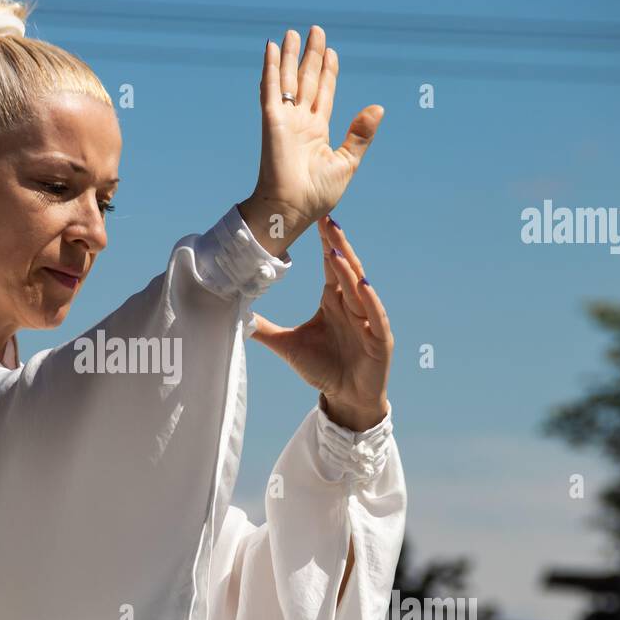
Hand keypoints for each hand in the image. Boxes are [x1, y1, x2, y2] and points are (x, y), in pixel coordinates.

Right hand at [239, 26, 384, 254]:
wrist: (292, 208)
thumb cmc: (317, 194)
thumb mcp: (347, 161)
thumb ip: (360, 134)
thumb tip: (378, 108)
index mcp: (317, 132)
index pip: (324, 94)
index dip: (328, 72)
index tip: (331, 52)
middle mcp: (300, 122)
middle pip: (307, 80)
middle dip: (311, 55)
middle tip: (315, 30)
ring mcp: (285, 119)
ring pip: (288, 79)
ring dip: (289, 56)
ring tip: (292, 33)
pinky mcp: (272, 120)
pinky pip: (271, 88)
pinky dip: (270, 67)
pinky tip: (270, 48)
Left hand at [249, 217, 392, 431]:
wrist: (346, 399)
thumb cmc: (323, 368)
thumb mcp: (288, 345)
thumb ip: (265, 329)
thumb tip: (238, 315)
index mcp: (333, 301)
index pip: (330, 267)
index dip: (325, 244)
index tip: (317, 221)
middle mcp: (353, 305)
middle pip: (346, 270)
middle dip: (337, 246)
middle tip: (327, 221)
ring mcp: (368, 321)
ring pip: (359, 289)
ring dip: (349, 271)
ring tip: (336, 251)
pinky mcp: (380, 340)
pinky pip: (375, 317)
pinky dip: (369, 301)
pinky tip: (362, 286)